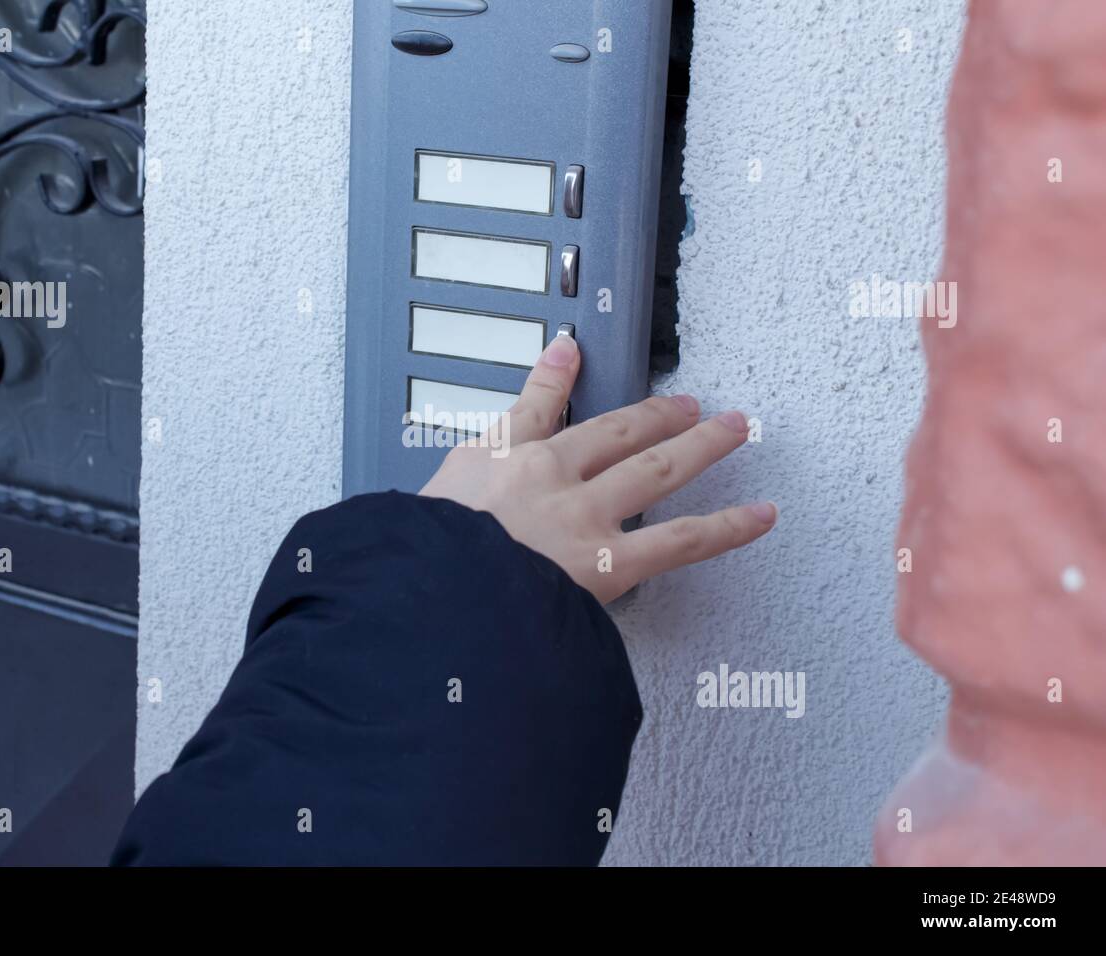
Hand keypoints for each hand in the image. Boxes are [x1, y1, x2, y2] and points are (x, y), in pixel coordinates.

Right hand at [419, 334, 776, 603]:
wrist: (432, 601)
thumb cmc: (423, 561)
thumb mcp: (425, 501)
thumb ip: (452, 479)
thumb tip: (450, 482)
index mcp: (499, 461)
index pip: (533, 409)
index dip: (556, 376)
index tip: (570, 355)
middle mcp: (550, 478)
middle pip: (615, 432)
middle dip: (657, 414)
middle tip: (688, 403)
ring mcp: (585, 517)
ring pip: (658, 469)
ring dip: (702, 444)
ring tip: (734, 428)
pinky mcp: (612, 563)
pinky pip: (683, 540)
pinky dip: (728, 527)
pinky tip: (760, 515)